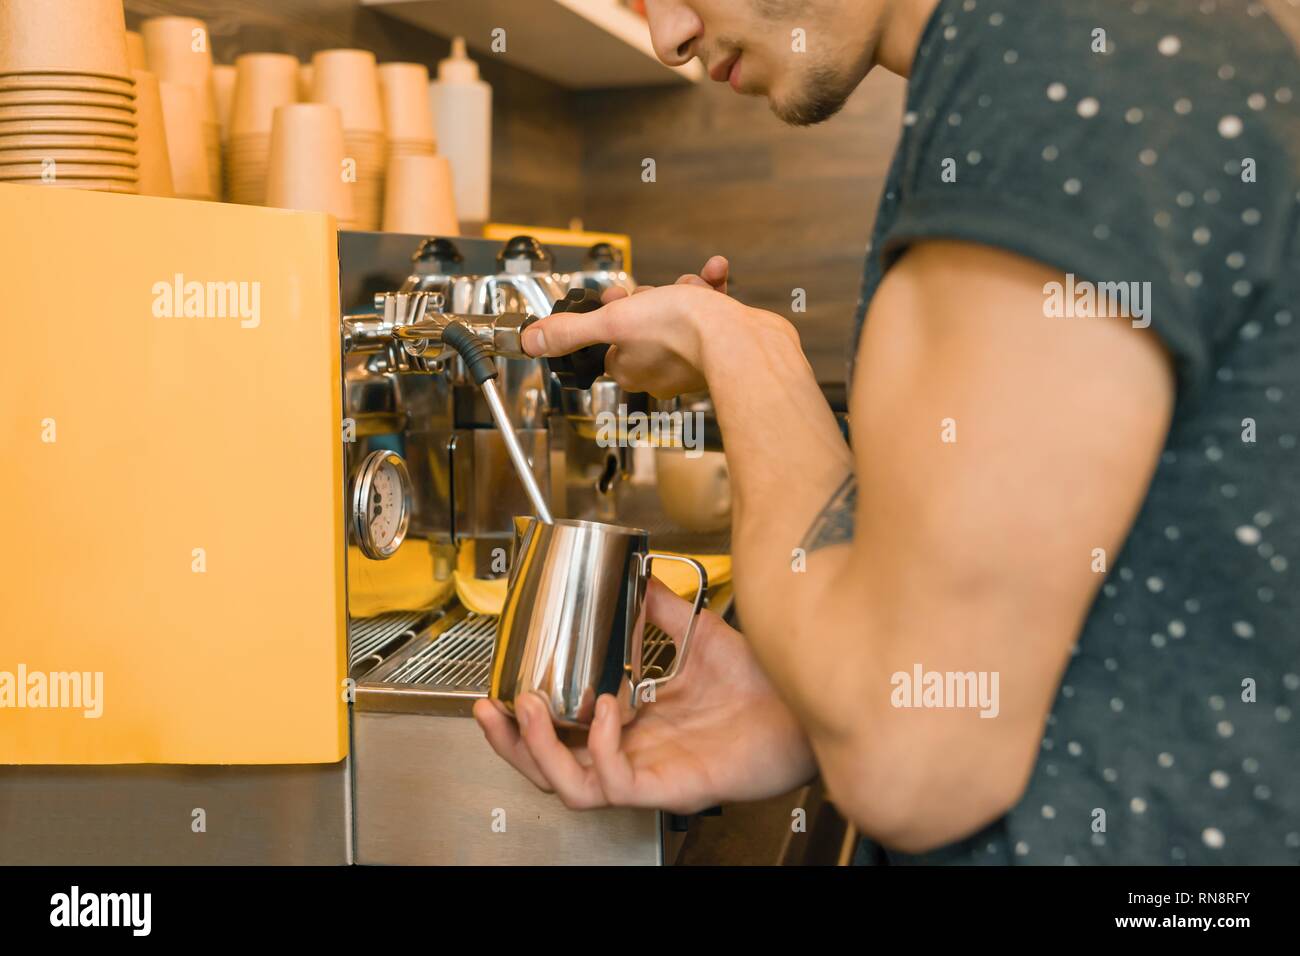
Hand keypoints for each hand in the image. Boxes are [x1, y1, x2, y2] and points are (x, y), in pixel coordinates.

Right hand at [472, 578, 816, 813]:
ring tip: (533, 709)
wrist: (805, 704)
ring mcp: (650, 773)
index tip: (500, 689)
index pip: (563, 735)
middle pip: (551, 769)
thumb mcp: (697, 635)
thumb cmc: (763, 683)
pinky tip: (606, 710)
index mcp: (632, 725)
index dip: (525, 719)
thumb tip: (634, 580)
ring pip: (572, 785)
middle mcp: (634, 754)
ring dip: (541, 750)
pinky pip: (616, 782)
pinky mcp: (671, 786)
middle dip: (511, 743)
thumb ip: (660, 611)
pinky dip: (601, 747)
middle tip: (489, 709)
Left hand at [523, 256, 782, 398]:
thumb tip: (530, 343)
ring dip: (686, 291)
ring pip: (680, 315)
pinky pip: (712, 314)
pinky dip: (713, 289)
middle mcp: (660, 369)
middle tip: (657, 293)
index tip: (619, 296)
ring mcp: (694, 361)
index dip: (612, 313)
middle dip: (652, 298)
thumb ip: (571, 331)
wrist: (742, 343)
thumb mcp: (612, 320)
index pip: (609, 340)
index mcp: (630, 367)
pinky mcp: (723, 349)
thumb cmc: (681, 333)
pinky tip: (717, 273)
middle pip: (644, 325)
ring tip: (694, 286)